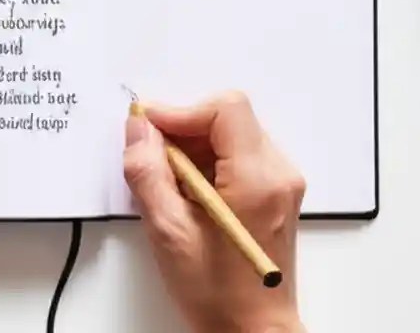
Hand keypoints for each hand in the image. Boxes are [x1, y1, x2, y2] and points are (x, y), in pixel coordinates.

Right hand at [124, 91, 306, 332]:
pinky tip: (188, 195)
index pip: (225, 109)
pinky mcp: (275, 193)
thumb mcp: (169, 232)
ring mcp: (281, 182)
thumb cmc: (218, 294)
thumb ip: (148, 173)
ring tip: (168, 185)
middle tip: (152, 159)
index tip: (148, 126)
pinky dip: (208, 163)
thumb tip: (138, 129)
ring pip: (231, 136)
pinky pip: (239, 157)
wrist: (253, 331)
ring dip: (194, 149)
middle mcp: (278, 173)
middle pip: (228, 119)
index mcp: (258, 178)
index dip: (181, 111)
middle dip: (184, 131)